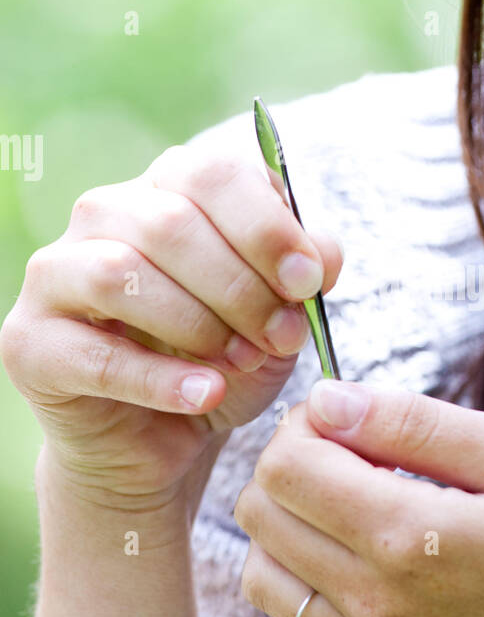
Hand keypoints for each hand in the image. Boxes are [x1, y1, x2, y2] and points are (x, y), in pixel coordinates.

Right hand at [0, 142, 342, 506]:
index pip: (209, 173)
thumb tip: (321, 254)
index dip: (266, 227)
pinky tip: (207, 395)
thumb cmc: (220, 360)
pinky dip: (162, 379)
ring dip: (197, 324)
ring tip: (240, 362)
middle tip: (281, 338)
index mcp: (162, 190)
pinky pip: (97, 354)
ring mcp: (53, 276)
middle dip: (240, 286)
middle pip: (170, 223)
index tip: (309, 282)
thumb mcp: (278, 314)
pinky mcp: (28, 343)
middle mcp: (100, 216)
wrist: (164, 443)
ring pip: (122, 274)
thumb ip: (304, 272)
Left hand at [234, 380, 483, 616]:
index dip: (305, 422)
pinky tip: (364, 562)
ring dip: (290, 528)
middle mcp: (379, 608)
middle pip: (263, 519)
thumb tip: (330, 398)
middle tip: (356, 448)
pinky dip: (307, 587)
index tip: (353, 412)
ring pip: (265, 579)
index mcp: (409, 540)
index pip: (287, 467)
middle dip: (292, 464)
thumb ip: (415, 424)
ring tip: (358, 504)